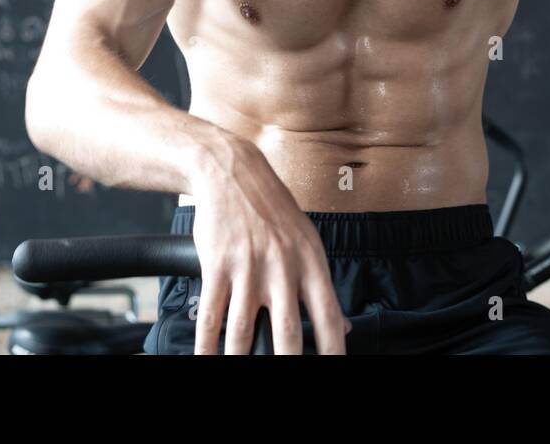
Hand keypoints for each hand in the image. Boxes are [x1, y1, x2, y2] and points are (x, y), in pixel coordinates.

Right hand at [189, 135, 350, 353]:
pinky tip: (208, 358)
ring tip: (241, 372)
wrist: (232, 171)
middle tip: (288, 378)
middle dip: (288, 362)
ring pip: (244, 331)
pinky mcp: (217, 266)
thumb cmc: (272, 208)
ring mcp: (247, 268)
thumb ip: (322, 286)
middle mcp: (282, 267)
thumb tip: (342, 328)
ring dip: (242, 360)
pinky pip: (211, 316)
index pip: (328, 316)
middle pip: (288, 330)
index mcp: (310, 262)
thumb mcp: (308, 240)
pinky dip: (207, 346)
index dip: (332, 349)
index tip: (333, 367)